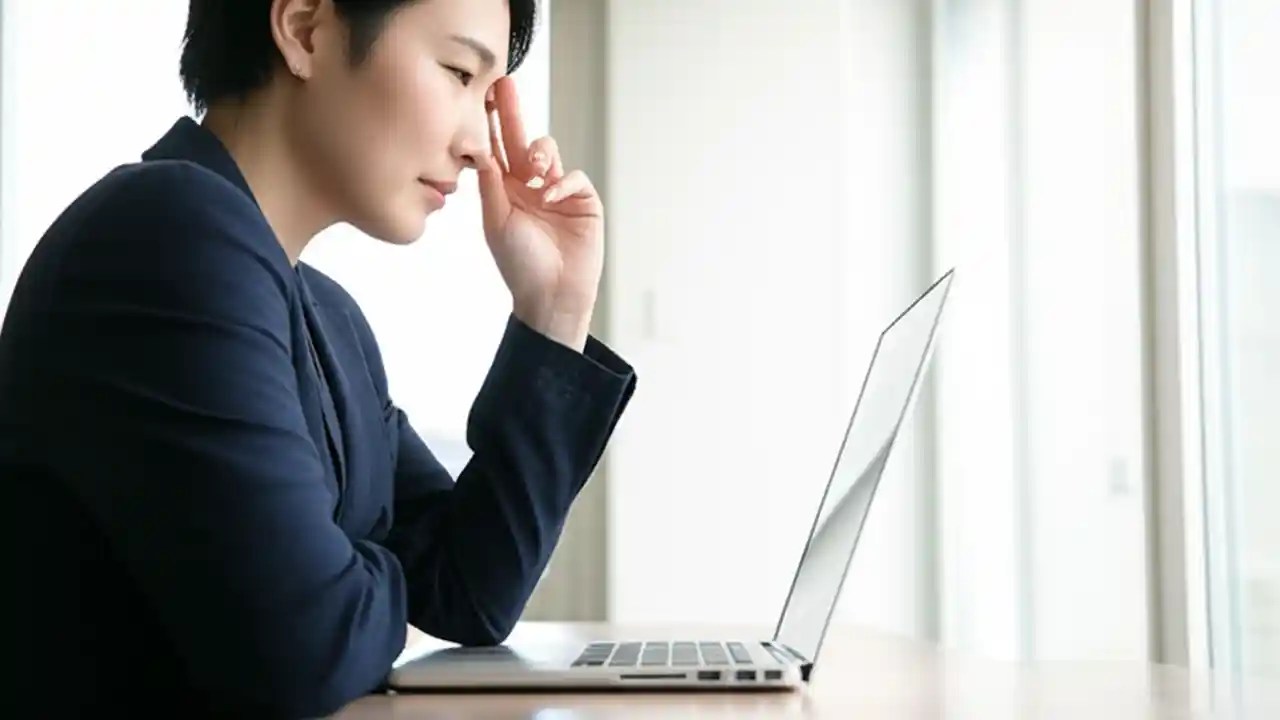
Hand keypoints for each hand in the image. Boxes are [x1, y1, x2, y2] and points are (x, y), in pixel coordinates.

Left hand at [477, 77, 603, 351]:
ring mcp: (559, 192)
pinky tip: (551, 195)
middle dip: (514, 111)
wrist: (550, 296)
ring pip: (550, 152)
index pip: (498, 149)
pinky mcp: (583, 202)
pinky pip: (575, 178)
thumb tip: (480, 149)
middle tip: (504, 83)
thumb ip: (491, 185)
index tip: (480, 95)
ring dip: (541, 152)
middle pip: (523, 139)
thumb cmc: (519, 265)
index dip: (491, 123)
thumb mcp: (496, 222)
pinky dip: (563, 182)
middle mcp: (532, 185)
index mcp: (507, 190)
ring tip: (534, 169)